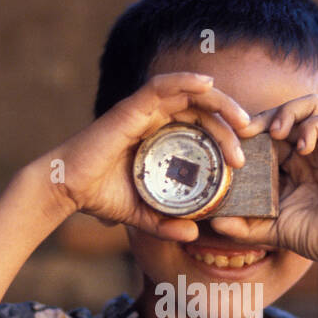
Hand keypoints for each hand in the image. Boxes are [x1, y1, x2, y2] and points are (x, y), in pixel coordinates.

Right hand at [29, 73, 252, 241]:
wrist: (67, 189)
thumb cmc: (100, 195)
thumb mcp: (143, 214)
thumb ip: (167, 224)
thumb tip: (194, 236)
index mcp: (160, 138)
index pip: (201, 127)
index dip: (225, 135)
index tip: (244, 158)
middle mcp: (155, 120)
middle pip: (202, 109)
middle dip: (230, 120)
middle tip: (250, 138)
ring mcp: (144, 110)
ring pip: (190, 95)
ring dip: (219, 103)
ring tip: (242, 120)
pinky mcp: (131, 107)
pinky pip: (162, 85)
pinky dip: (184, 80)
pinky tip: (208, 84)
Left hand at [206, 94, 317, 266]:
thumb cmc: (314, 238)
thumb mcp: (270, 230)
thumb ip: (243, 225)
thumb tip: (213, 221)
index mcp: (290, 165)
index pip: (266, 135)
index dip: (249, 132)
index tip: (230, 140)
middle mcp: (308, 151)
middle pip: (283, 115)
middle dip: (262, 119)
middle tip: (245, 131)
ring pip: (306, 106)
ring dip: (286, 113)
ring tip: (275, 133)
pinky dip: (310, 126)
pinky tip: (300, 148)